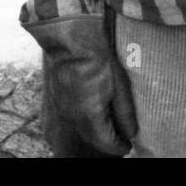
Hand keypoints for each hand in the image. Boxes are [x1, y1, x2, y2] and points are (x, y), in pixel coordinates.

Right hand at [26, 14, 136, 155]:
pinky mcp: (55, 95)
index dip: (119, 147)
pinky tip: (90, 105)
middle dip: (105, 141)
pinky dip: (82, 116)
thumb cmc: (98, 61)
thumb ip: (125, 115)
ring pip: (80, 127)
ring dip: (93, 129)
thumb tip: (131, 134)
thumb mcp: (120, 88)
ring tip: (107, 121)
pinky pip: (70, 114)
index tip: (128, 145)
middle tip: (119, 137)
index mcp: (90, 118)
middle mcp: (72, 117)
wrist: (72, 39)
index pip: (106, 144)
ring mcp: (61, 106)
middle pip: (91, 138)